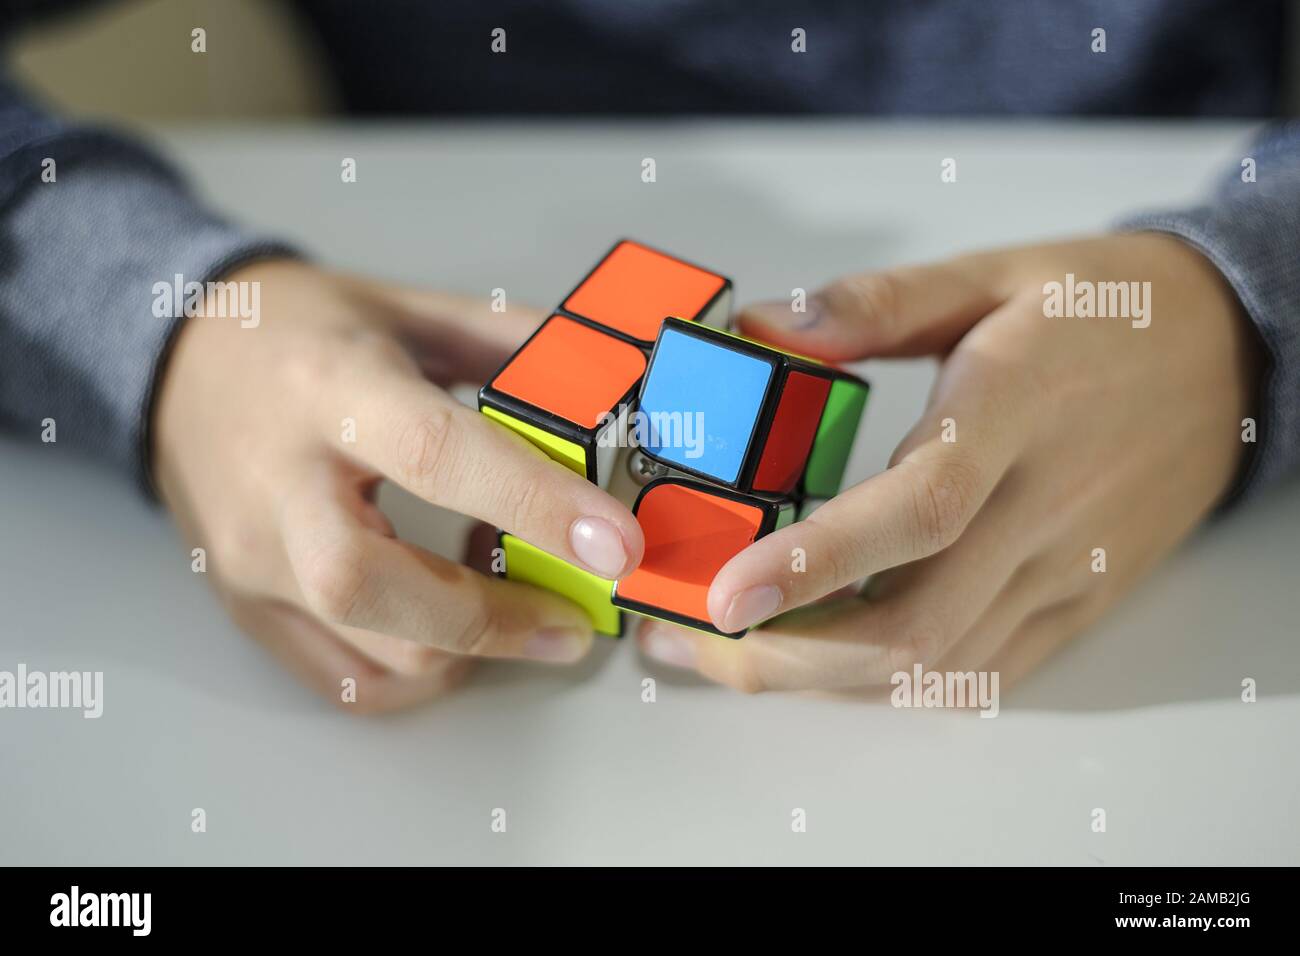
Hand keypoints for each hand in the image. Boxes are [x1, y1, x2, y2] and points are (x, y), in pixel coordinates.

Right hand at [152, 260, 642, 711]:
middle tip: (572, 619)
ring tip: (514, 610)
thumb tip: (607, 387)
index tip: (615, 545)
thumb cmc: (301, 329)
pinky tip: (452, 631)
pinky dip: (419, 671)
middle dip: (496, 620)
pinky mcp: (245, 604)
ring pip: (369, 649)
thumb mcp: (408, 310)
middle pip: (377, 586)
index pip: (436, 455)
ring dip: (469, 651)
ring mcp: (251, 555)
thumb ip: (508, 344)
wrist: (176, 359)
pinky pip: (344, 677)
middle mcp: (279, 482)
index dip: (536, 504)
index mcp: (330, 387)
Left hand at [637, 234, 1260, 693]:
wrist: (1231, 354)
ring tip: (732, 653)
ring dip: (822, 679)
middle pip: (914, 627)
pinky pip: (978, 675)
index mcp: (1015, 411)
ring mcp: (1066, 570)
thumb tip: (763, 327)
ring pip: (937, 668)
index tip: (726, 595)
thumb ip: (873, 303)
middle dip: (786, 656)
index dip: (819, 563)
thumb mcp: (991, 273)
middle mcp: (1043, 510)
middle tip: (688, 640)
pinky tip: (827, 657)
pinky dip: (890, 683)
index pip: (921, 509)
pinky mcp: (1079, 604)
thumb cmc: (1105, 309)